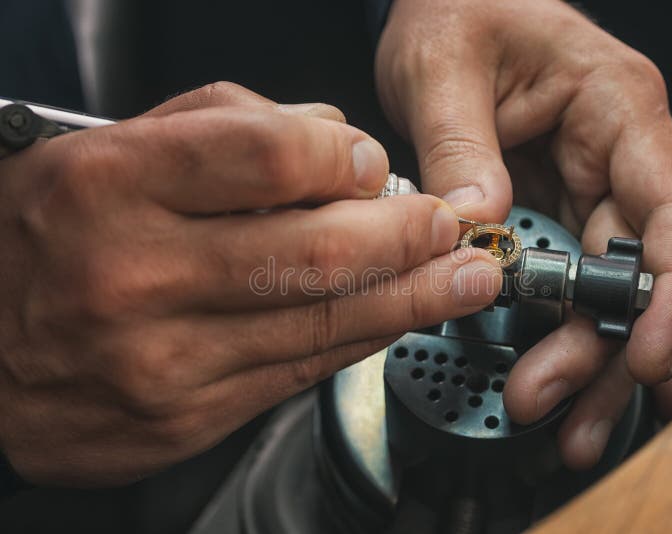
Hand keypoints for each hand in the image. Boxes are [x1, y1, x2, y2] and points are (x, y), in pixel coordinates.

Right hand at [0, 82, 500, 485]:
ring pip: (323, 323)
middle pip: (319, 251)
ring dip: (412, 298)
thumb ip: (226, 127)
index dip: (344, 157)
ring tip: (462, 279)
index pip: (270, 157)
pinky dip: (360, 341)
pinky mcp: (183, 419)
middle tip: (454, 228)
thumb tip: (335, 139)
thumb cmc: (52, 235)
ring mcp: (161, 359)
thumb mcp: (112, 147)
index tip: (376, 164)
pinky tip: (397, 318)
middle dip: (410, 238)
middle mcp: (135, 274)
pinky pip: (298, 373)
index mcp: (111, 184)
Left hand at [377, 0, 671, 466]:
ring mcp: (584, 185)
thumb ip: (461, 146)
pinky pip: (570, 281)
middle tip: (568, 409)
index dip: (669, 289)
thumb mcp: (444, 66)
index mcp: (613, 104)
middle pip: (637, 267)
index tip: (649, 355)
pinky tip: (568, 379)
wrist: (438, 8)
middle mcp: (613, 152)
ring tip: (563, 420)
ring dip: (591, 358)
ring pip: (607, 288)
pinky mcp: (550, 209)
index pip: (669, 205)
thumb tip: (477, 224)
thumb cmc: (456, 9)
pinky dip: (566, 333)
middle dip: (611, 349)